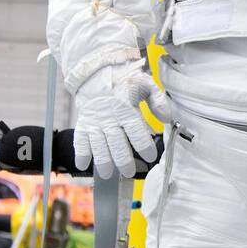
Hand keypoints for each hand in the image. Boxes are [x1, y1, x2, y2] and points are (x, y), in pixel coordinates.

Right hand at [74, 62, 170, 178]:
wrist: (97, 72)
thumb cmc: (124, 81)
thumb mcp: (145, 84)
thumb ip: (158, 101)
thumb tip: (167, 118)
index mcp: (126, 108)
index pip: (136, 130)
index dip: (143, 145)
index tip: (150, 156)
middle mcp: (109, 117)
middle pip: (116, 143)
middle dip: (123, 160)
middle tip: (129, 172)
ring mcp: (94, 122)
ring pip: (98, 145)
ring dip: (102, 161)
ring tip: (107, 174)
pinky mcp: (83, 124)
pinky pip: (80, 140)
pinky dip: (81, 153)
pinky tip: (83, 165)